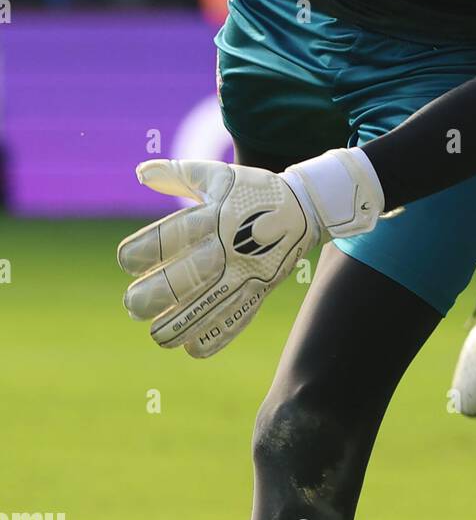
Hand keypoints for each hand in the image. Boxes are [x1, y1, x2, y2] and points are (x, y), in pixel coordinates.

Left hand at [118, 150, 383, 357]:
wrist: (305, 206)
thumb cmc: (253, 191)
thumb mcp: (219, 176)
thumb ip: (178, 175)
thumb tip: (141, 171)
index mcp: (215, 215)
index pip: (172, 236)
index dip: (143, 251)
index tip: (126, 261)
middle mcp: (229, 245)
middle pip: (186, 276)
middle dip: (154, 296)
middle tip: (133, 305)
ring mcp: (247, 270)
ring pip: (208, 306)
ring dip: (178, 325)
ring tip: (157, 334)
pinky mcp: (261, 289)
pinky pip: (238, 319)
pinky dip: (215, 337)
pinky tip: (191, 348)